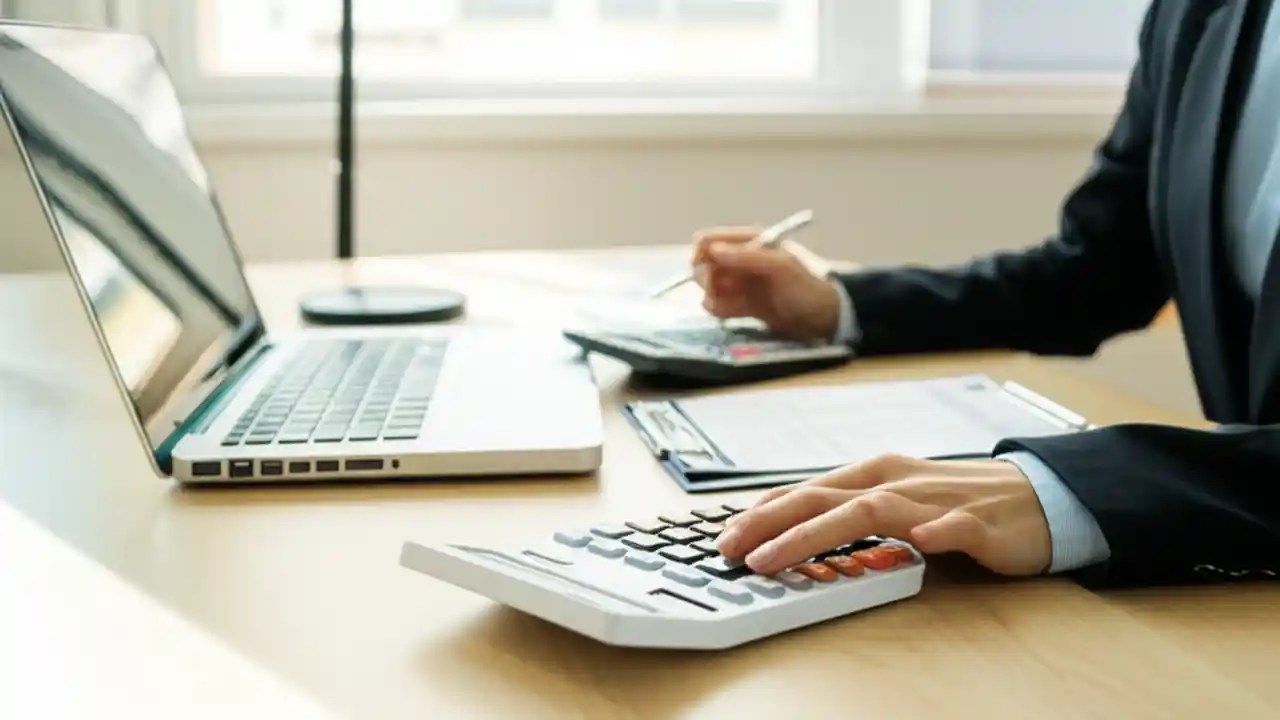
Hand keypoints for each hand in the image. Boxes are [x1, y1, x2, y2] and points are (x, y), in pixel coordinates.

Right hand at [692, 227, 840, 339]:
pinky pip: (716, 305)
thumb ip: (746, 256)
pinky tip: (735, 313)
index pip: (708, 239)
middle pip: (703, 264)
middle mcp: (739, 260)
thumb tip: (712, 250)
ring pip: (707, 287)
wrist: (822, 320)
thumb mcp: (780, 268)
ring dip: (713, 297)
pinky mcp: (739, 304)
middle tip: (722, 291)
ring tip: (734, 304)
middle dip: (707, 279)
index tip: (705, 271)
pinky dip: (719, 310)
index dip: (701, 254)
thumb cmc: (805, 289)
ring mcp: (739, 283)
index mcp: (748, 242)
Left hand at [716, 455, 1051, 576]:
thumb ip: (850, 512)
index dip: (764, 512)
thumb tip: (794, 530)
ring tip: (778, 556)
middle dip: (772, 524)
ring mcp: (937, 501)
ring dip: (819, 535)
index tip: (726, 534)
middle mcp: (897, 482)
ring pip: (873, 512)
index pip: (808, 491)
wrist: (1036, 496)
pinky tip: (923, 543)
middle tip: (730, 548)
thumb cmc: (956, 501)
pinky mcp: (980, 524)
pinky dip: (939, 533)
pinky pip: (958, 528)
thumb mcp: (894, 501)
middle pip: (825, 499)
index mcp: (874, 476)